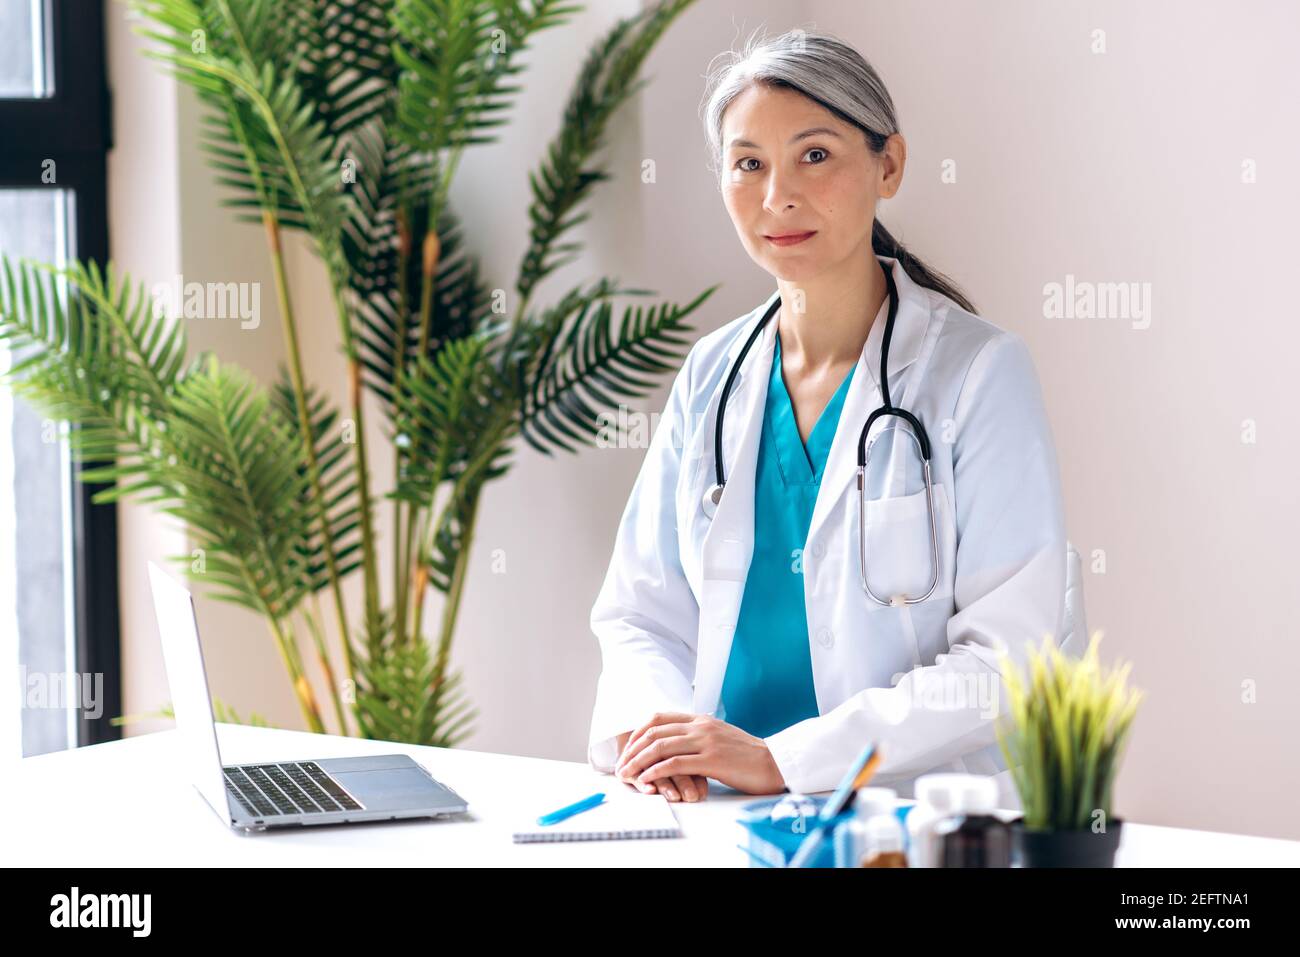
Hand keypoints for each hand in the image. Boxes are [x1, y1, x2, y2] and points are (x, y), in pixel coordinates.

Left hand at [615, 713, 785, 795]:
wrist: (774, 762)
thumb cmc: (747, 755)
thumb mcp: (720, 736)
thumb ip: (698, 735)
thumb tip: (677, 741)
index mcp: (701, 719)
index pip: (659, 717)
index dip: (638, 732)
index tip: (627, 748)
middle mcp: (701, 726)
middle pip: (654, 732)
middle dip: (632, 749)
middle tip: (620, 765)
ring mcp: (706, 741)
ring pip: (661, 746)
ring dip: (638, 761)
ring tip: (626, 774)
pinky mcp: (712, 760)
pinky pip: (675, 764)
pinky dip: (655, 771)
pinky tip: (646, 780)